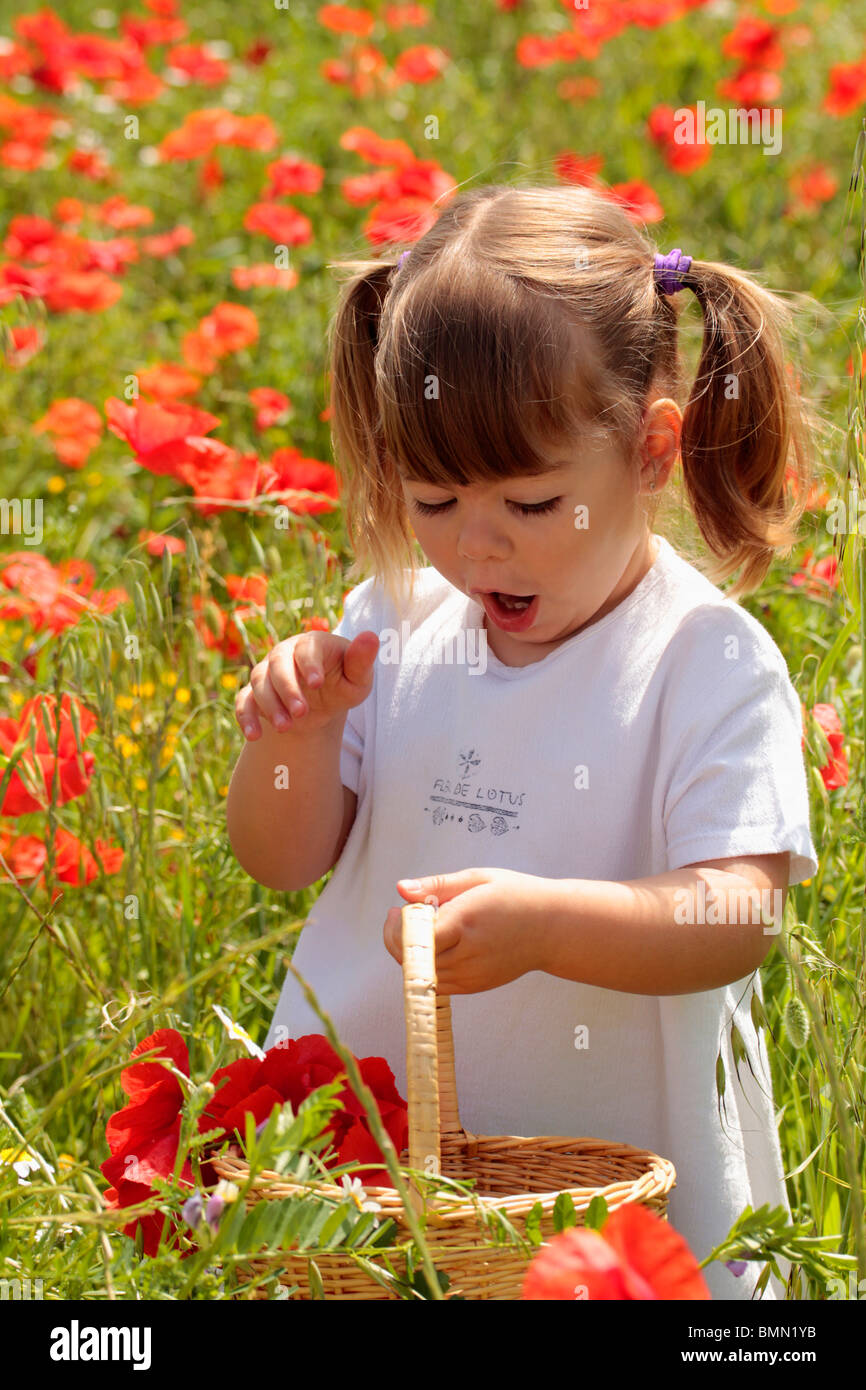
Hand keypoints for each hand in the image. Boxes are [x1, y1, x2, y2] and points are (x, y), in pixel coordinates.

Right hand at [235, 628, 378, 738]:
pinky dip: (245, 717)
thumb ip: (362, 660)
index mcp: (312, 644)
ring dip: (269, 705)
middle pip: (278, 664)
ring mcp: (267, 672)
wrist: (322, 703)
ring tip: (285, 728)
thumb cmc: (344, 684)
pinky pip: (243, 701)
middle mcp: (285, 653)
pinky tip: (254, 735)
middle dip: (287, 689)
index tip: (317, 683)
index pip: (306, 648)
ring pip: (259, 682)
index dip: (309, 664)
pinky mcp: (254, 693)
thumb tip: (371, 637)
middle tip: (301, 713)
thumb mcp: (358, 678)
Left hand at [382, 867, 546, 993]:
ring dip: (411, 953)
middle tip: (404, 915)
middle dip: (397, 939)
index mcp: (465, 921)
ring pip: (421, 975)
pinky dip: (428, 966)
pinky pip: (437, 983)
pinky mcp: (475, 986)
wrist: (553, 928)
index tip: (397, 909)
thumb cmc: (516, 896)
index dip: (397, 926)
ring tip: (426, 928)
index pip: (414, 937)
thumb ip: (436, 885)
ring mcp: (472, 975)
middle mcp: (468, 953)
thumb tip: (401, 889)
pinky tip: (439, 944)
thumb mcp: (477, 878)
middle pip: (411, 960)